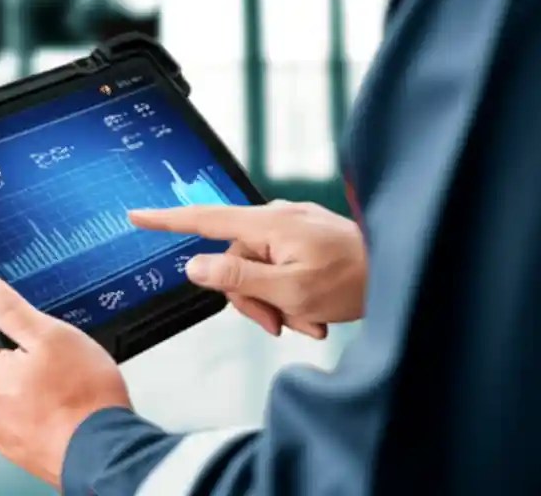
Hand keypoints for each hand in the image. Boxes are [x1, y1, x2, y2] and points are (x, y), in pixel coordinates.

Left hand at [0, 269, 130, 487]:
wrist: (106, 452)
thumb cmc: (82, 396)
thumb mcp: (46, 334)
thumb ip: (6, 306)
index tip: (20, 315)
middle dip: (13, 346)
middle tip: (49, 347)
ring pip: (4, 385)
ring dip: (25, 376)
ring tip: (61, 376)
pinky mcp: (17, 446)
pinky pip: (19, 411)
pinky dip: (35, 403)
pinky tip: (61, 400)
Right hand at [129, 201, 366, 338]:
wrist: (404, 270)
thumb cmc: (355, 279)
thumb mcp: (290, 290)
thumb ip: (239, 278)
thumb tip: (196, 267)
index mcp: (268, 224)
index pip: (204, 219)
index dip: (166, 221)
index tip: (137, 216)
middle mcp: (277, 219)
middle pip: (233, 261)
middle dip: (250, 298)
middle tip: (278, 324)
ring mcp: (292, 228)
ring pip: (257, 270)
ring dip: (275, 303)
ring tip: (307, 322)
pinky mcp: (305, 239)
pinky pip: (280, 268)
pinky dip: (291, 295)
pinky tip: (315, 313)